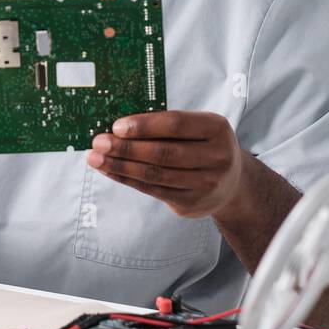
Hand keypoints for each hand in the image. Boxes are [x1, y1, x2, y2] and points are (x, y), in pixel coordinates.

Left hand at [86, 111, 250, 219]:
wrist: (232, 183)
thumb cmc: (204, 145)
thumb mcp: (199, 127)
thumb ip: (167, 125)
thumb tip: (120, 126)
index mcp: (217, 129)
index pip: (176, 124)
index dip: (145, 126)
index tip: (117, 126)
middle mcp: (216, 158)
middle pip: (163, 153)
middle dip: (126, 148)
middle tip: (99, 142)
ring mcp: (205, 184)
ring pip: (155, 174)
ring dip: (120, 166)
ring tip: (96, 158)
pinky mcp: (191, 204)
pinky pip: (153, 190)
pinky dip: (127, 179)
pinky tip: (110, 171)